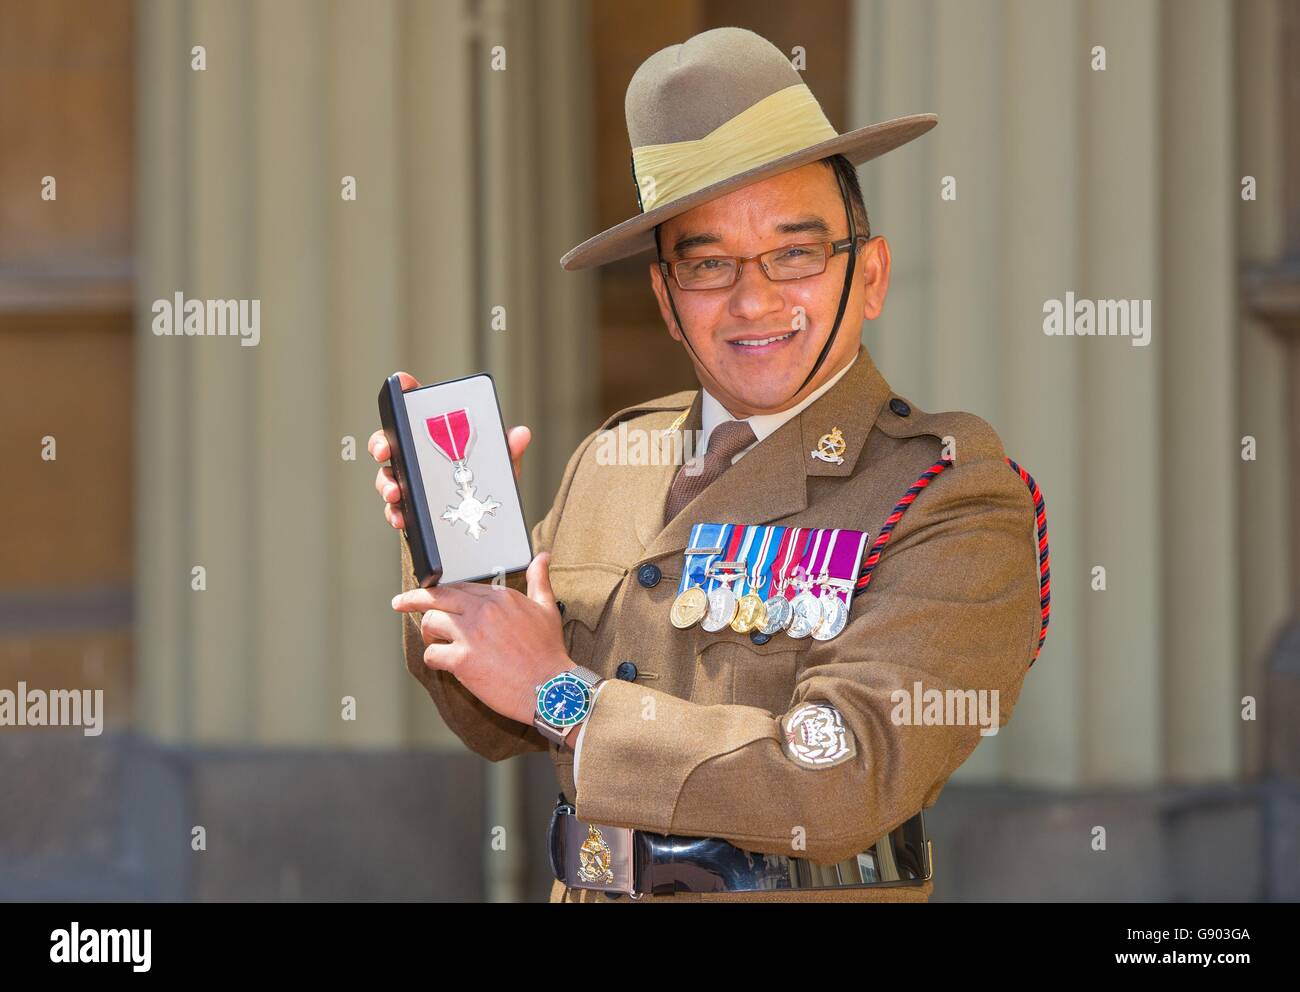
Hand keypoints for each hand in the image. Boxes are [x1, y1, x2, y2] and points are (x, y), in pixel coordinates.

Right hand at [368, 370, 532, 530]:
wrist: (485, 522)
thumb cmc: (486, 484)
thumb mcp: (499, 467)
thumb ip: (507, 451)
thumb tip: (521, 434)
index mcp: (437, 437)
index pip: (417, 408)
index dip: (406, 389)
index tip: (404, 381)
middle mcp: (417, 455)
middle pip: (388, 440)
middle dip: (381, 443)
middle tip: (386, 451)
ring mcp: (409, 480)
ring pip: (386, 476)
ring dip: (385, 483)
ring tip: (395, 493)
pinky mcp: (409, 507)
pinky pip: (394, 507)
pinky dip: (394, 512)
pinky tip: (400, 517)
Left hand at [390, 550, 570, 725]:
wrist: (550, 687)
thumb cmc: (549, 652)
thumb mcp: (546, 608)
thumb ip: (539, 580)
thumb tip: (543, 557)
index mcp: (499, 597)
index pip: (460, 587)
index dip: (443, 592)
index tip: (432, 595)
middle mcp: (482, 611)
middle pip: (436, 596)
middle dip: (413, 598)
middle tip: (400, 602)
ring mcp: (471, 635)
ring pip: (431, 621)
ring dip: (427, 632)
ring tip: (431, 639)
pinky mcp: (462, 660)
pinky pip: (432, 653)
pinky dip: (432, 658)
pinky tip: (441, 663)